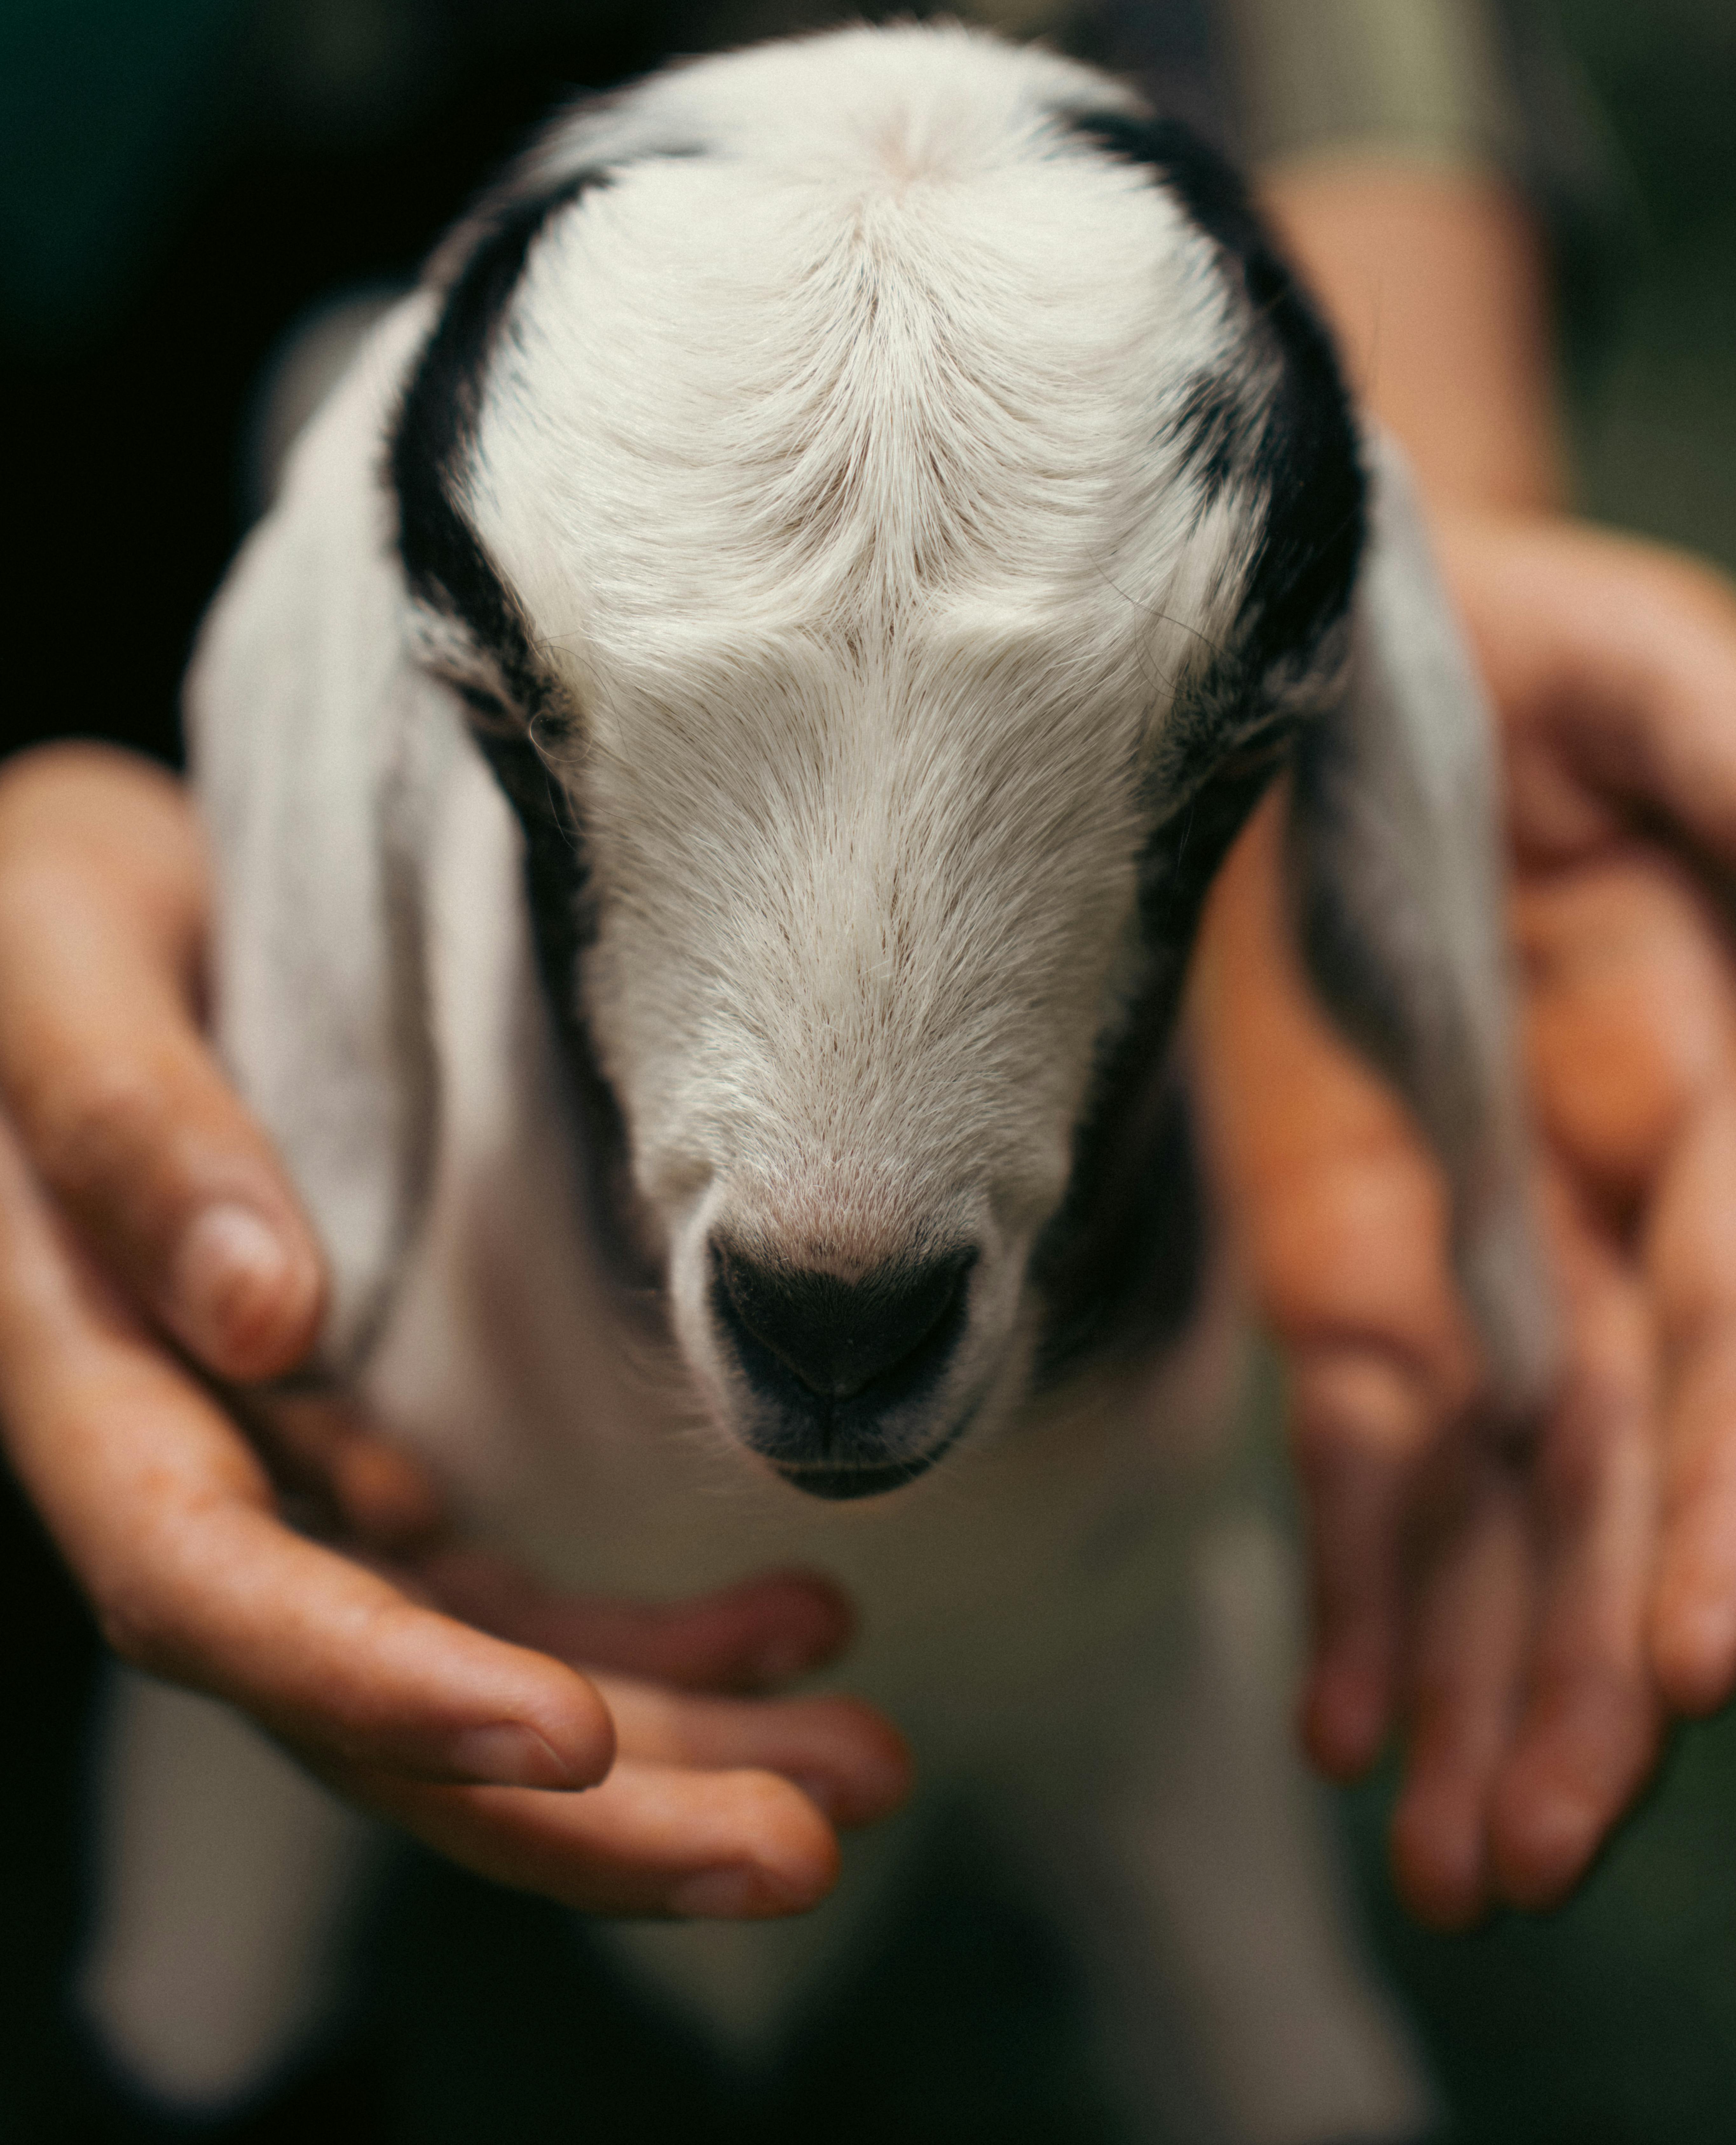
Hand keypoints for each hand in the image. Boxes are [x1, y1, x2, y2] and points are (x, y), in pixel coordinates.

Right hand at [0, 745, 908, 1918]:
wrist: (68, 923)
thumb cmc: (46, 921)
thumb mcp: (66, 965)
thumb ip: (133, 1129)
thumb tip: (255, 1311)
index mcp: (89, 1376)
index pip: (215, 1591)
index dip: (379, 1685)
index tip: (563, 1735)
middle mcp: (193, 1466)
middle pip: (366, 1706)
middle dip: (581, 1810)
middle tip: (803, 1843)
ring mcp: (296, 1480)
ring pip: (467, 1683)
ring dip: (666, 1757)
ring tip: (858, 1778)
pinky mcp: (379, 1455)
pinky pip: (514, 1596)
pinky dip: (661, 1643)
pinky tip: (796, 1635)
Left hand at [1192, 510, 1735, 1927]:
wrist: (1349, 653)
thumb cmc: (1529, 645)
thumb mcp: (1661, 690)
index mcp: (1725, 1073)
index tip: (1705, 1656)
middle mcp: (1631, 1198)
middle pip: (1639, 1452)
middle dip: (1612, 1640)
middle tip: (1563, 1835)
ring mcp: (1491, 1241)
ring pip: (1521, 1495)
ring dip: (1500, 1676)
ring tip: (1474, 1862)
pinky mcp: (1358, 1249)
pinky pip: (1374, 1439)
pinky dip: (1370, 1580)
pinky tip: (1356, 1732)